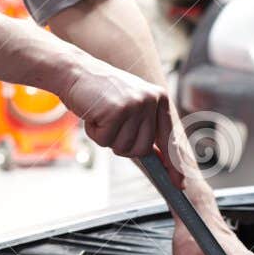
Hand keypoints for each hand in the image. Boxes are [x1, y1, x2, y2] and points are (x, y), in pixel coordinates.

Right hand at [60, 55, 181, 182]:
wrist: (74, 71)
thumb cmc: (100, 91)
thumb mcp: (130, 104)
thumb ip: (146, 126)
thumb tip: (160, 158)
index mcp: (158, 98)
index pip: (170, 138)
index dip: (174, 164)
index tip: (179, 183)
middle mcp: (151, 100)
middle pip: (142, 149)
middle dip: (122, 145)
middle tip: (110, 125)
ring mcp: (135, 105)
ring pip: (123, 147)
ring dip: (107, 138)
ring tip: (101, 116)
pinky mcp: (117, 110)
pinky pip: (105, 140)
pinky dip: (94, 133)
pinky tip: (93, 115)